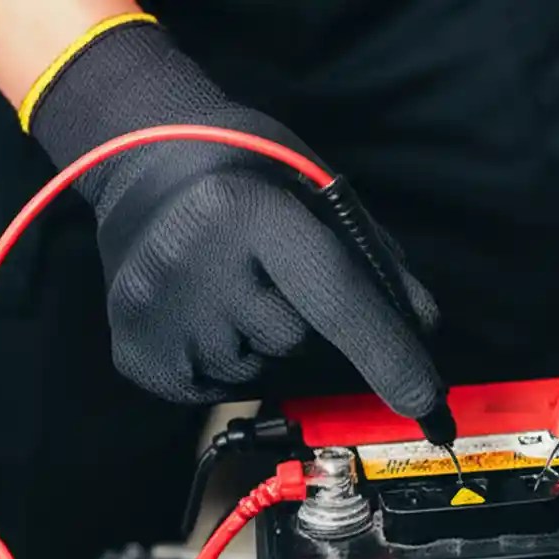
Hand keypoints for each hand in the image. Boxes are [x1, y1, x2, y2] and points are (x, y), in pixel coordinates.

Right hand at [28, 21, 451, 431]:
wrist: (139, 154)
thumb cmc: (247, 169)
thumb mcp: (316, 189)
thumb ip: (374, 259)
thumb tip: (423, 326)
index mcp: (249, 210)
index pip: (335, 297)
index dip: (386, 352)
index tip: (426, 403)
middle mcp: (196, 260)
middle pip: (293, 340)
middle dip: (296, 318)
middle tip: (263, 269)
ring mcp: (156, 309)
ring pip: (253, 368)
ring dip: (255, 340)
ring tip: (225, 284)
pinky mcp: (132, 349)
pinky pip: (210, 388)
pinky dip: (219, 362)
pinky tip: (200, 311)